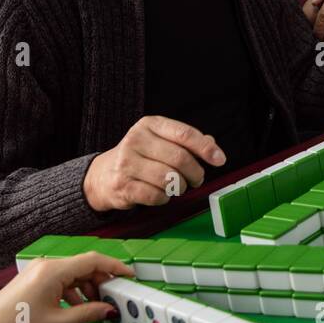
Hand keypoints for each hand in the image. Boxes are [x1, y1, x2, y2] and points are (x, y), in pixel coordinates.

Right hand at [83, 116, 226, 211]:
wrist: (103, 175)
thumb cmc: (141, 156)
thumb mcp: (161, 141)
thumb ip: (187, 141)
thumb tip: (213, 145)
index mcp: (150, 124)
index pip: (184, 133)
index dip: (206, 148)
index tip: (220, 159)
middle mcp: (136, 140)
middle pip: (180, 158)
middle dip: (195, 173)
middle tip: (197, 179)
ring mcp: (126, 163)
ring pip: (169, 179)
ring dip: (180, 187)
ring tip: (178, 186)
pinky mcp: (122, 185)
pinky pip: (156, 195)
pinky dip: (165, 198)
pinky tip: (162, 194)